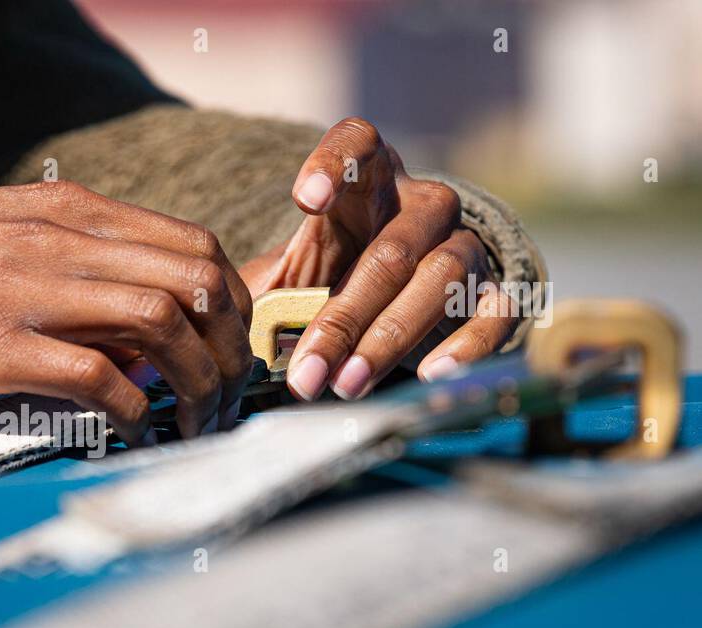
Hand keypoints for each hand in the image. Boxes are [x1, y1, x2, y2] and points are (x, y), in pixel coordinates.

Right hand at [0, 182, 252, 442]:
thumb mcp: (7, 231)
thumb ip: (77, 262)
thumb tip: (139, 326)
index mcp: (69, 211)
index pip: (194, 245)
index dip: (232, 303)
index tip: (228, 346)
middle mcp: (63, 242)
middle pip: (197, 283)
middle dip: (229, 348)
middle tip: (224, 392)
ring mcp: (32, 293)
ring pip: (164, 325)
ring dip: (197, 384)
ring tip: (195, 421)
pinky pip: (99, 380)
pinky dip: (134, 412)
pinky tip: (133, 432)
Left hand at [239, 117, 518, 400]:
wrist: (383, 307)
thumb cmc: (324, 286)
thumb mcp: (287, 280)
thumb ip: (263, 294)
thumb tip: (231, 335)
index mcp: (365, 183)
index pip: (358, 143)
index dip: (336, 163)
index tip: (304, 200)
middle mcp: (421, 205)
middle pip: (391, 249)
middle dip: (344, 318)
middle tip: (306, 372)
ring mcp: (462, 244)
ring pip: (440, 279)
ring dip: (389, 338)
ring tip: (346, 385)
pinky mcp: (492, 290)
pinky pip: (496, 311)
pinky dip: (467, 346)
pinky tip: (428, 375)